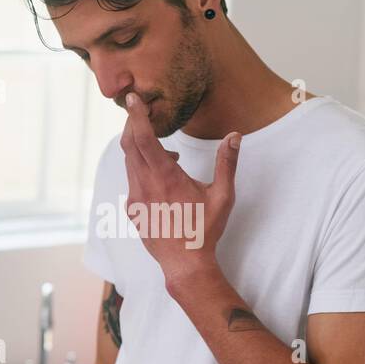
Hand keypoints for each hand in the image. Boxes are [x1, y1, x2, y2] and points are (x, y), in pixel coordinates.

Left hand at [121, 92, 239, 281]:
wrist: (185, 265)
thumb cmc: (204, 231)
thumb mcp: (222, 196)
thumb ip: (227, 163)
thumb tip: (235, 136)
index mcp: (164, 177)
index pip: (142, 137)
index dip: (136, 115)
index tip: (133, 98)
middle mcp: (144, 185)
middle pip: (129, 145)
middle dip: (134, 125)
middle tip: (145, 113)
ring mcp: (135, 199)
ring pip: (130, 163)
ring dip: (141, 149)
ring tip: (168, 153)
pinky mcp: (133, 210)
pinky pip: (133, 181)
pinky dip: (142, 169)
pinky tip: (162, 178)